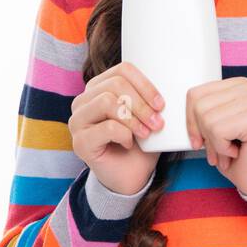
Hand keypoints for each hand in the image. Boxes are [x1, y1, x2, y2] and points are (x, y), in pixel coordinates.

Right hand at [69, 61, 164, 194]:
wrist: (130, 176)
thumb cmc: (139, 142)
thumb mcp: (146, 115)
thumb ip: (149, 97)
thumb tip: (169, 79)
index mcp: (98, 87)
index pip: (122, 70)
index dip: (145, 84)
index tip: (161, 104)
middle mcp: (83, 101)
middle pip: (115, 84)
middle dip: (141, 103)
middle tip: (157, 122)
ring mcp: (77, 121)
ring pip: (107, 102)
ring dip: (134, 119)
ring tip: (146, 133)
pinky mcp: (79, 142)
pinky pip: (107, 127)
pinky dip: (125, 135)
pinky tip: (129, 144)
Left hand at [185, 77, 246, 196]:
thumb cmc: (236, 153)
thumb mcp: (214, 125)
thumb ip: (201, 109)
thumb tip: (171, 106)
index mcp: (240, 84)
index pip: (195, 94)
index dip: (191, 122)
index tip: (201, 140)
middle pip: (199, 106)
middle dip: (203, 134)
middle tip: (219, 150)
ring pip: (207, 119)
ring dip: (214, 144)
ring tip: (229, 152)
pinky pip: (218, 131)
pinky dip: (222, 149)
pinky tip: (237, 152)